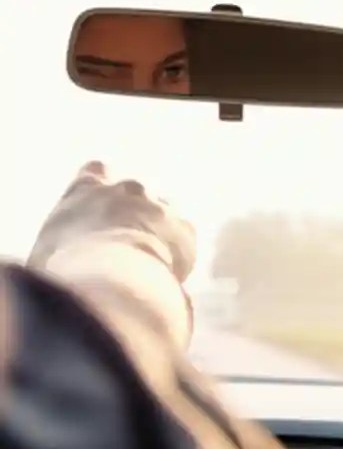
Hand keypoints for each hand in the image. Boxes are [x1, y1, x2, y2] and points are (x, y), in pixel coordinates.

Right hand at [29, 161, 195, 282]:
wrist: (109, 275)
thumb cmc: (66, 267)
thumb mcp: (50, 250)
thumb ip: (67, 240)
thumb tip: (75, 254)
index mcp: (86, 189)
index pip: (95, 171)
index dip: (101, 187)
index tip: (102, 207)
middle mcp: (126, 189)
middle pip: (136, 193)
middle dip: (135, 213)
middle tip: (127, 246)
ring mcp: (159, 206)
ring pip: (164, 216)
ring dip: (159, 234)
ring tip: (147, 266)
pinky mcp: (185, 228)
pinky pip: (184, 240)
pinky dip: (177, 255)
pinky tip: (165, 276)